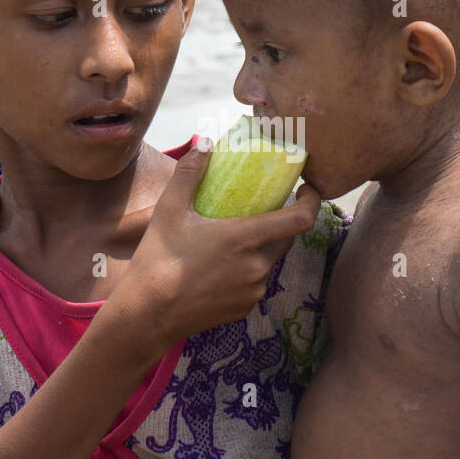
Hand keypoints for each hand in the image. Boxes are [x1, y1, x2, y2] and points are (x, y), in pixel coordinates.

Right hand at [115, 144, 321, 359]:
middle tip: (263, 209)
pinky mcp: (244, 308)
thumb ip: (190, 173)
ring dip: (261, 247)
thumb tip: (204, 143)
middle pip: (287, 239)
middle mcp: (257, 266)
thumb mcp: (170, 209)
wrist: (147, 314)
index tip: (307, 188)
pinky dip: (247, 271)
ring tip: (233, 238)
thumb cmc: (158, 259)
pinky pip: (256, 283)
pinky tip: (221, 267)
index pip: (300, 219)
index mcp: (245, 239)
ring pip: (270, 261)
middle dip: (282, 222)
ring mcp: (253, 291)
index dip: (312, 201)